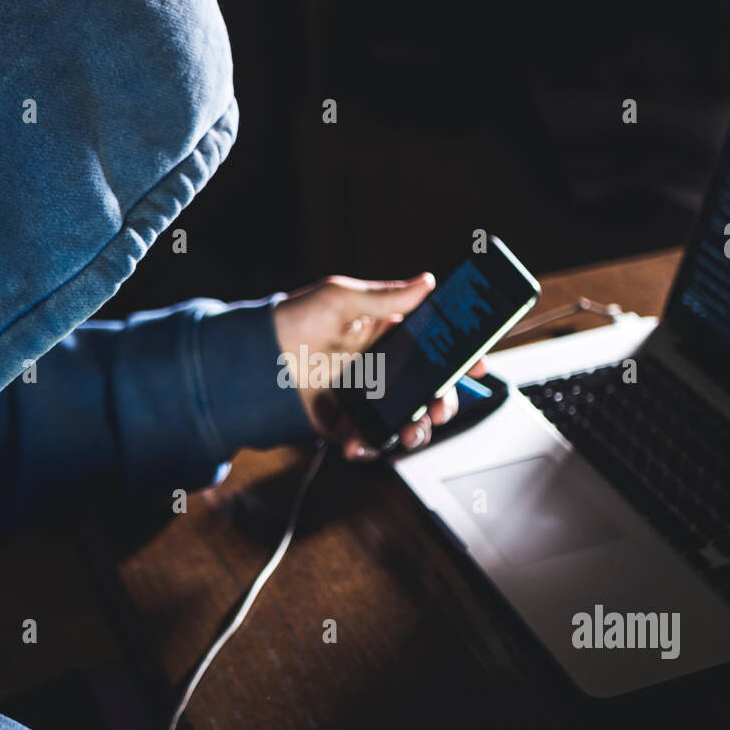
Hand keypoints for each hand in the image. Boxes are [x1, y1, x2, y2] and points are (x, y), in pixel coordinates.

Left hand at [273, 274, 486, 460]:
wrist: (251, 359)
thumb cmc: (293, 319)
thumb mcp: (340, 298)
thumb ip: (386, 297)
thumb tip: (427, 282)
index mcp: (387, 334)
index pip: (435, 345)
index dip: (461, 356)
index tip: (479, 364)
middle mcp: (381, 367)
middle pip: (428, 389)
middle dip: (442, 402)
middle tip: (440, 407)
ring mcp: (364, 397)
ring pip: (404, 419)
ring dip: (414, 431)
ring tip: (407, 435)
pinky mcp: (343, 422)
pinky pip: (366, 440)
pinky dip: (367, 447)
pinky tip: (359, 445)